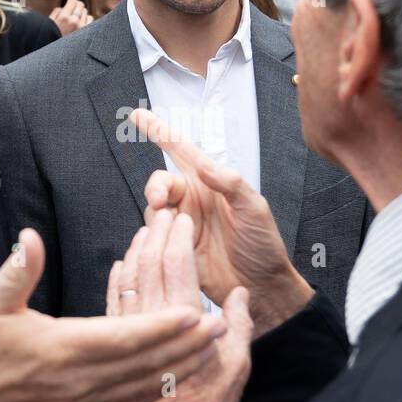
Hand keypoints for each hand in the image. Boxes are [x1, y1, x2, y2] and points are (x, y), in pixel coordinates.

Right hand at [0, 228, 224, 401]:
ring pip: (140, 386)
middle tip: (220, 327)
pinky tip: (175, 378)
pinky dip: (155, 389)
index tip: (196, 313)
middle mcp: (77, 379)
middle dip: (185, 347)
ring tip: (210, 350)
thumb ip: (17, 270)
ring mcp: (79, 401)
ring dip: (178, 369)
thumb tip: (30, 237)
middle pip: (144, 364)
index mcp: (61, 348)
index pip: (125, 337)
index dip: (163, 327)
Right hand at [49, 0, 92, 34]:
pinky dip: (86, 18)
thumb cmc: (51, 35)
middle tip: (73, 7)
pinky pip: (90, 19)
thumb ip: (58, 10)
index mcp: (64, 17)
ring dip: (81, 12)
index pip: (73, 1)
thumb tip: (65, 4)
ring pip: (85, 12)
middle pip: (80, 5)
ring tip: (75, 16)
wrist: (56, 51)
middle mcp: (74, 21)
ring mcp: (81, 27)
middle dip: (76, 4)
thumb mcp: (50, 21)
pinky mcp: (86, 32)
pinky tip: (81, 21)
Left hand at [108, 210, 252, 401]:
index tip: (182, 217)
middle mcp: (154, 323)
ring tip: (143, 230)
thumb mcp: (238, 367)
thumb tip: (238, 293)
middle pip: (150, 265)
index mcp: (185, 323)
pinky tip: (120, 265)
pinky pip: (113, 303)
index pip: (179, 265)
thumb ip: (239, 325)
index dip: (179, 236)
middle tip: (162, 212)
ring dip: (135, 251)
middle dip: (157, 234)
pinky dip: (116, 280)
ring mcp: (131, 333)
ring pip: (129, 280)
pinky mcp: (114, 345)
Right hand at [132, 108, 312, 334]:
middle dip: (156, 187)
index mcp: (211, 183)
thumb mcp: (254, 209)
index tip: (138, 114)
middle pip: (160, 181)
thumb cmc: (263, 245)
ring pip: (153, 209)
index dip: (159, 131)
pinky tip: (166, 245)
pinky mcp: (175, 248)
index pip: (181, 151)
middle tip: (161, 201)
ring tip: (174, 229)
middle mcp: (193, 200)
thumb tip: (204, 165)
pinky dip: (155, 237)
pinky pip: (154, 237)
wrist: (261, 287)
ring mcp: (182, 224)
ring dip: (158, 215)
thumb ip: (230, 183)